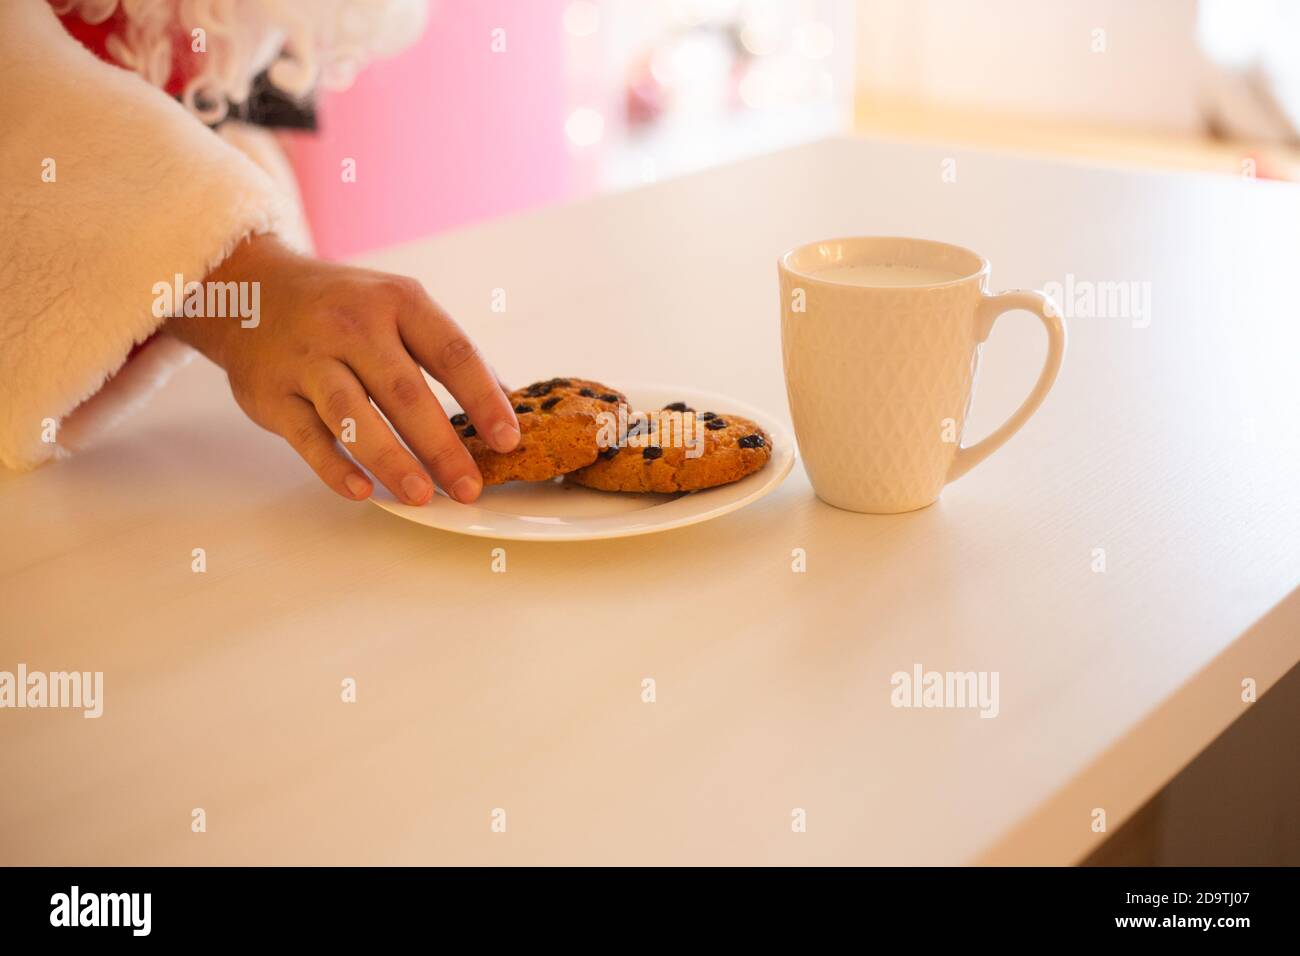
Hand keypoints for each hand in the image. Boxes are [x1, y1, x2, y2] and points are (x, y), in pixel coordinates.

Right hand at [165, 235, 518, 503]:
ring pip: (354, 415)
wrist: (250, 289)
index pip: (452, 353)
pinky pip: (307, 436)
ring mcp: (308, 359)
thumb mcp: (398, 306)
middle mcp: (352, 326)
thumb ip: (446, 352)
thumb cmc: (343, 307)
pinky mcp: (272, 392)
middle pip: (405, 391)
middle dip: (442, 444)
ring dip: (391, 459)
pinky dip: (334, 466)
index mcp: (398, 302)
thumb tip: (506, 400)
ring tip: (423, 495)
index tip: (508, 439)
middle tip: (469, 486)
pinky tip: (362, 490)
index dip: (484, 398)